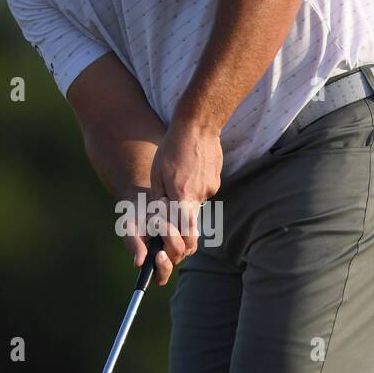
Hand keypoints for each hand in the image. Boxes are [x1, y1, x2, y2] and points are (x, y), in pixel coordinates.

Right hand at [117, 183, 182, 287]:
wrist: (149, 200)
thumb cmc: (136, 218)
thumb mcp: (130, 228)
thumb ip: (134, 245)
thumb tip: (138, 263)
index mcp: (153, 262)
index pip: (161, 276)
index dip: (163, 267)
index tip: (159, 254)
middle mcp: (170, 257)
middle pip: (177, 252)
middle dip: (166, 231)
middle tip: (154, 217)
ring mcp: (183, 247)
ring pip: (188, 240)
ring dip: (175, 221)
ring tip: (162, 208)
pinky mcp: (191, 234)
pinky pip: (193, 228)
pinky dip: (184, 216)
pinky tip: (175, 205)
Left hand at [149, 117, 222, 267]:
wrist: (199, 124)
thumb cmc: (172, 148)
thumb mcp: (157, 175)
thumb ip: (161, 201)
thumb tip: (161, 223)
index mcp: (183, 196)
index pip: (185, 234)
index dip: (178, 246)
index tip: (167, 248)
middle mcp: (200, 196)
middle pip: (192, 227)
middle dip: (182, 234)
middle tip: (169, 228)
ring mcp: (210, 189)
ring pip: (195, 207)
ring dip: (184, 204)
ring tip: (176, 182)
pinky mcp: (216, 182)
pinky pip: (202, 193)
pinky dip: (193, 189)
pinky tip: (188, 171)